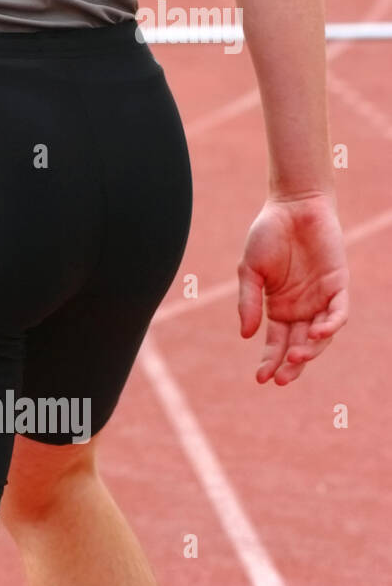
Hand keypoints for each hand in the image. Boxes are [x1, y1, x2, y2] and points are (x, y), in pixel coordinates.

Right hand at [237, 193, 349, 384]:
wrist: (291, 207)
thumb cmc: (266, 235)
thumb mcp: (249, 271)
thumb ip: (248, 302)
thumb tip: (246, 335)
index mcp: (278, 307)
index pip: (276, 342)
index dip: (269, 361)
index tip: (260, 379)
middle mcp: (301, 308)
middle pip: (300, 346)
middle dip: (291, 365)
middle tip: (281, 379)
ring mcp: (321, 299)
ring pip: (321, 336)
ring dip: (310, 351)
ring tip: (295, 358)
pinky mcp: (338, 285)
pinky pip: (338, 313)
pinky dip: (330, 326)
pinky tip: (317, 333)